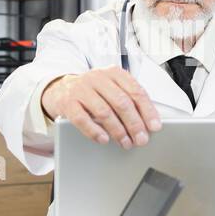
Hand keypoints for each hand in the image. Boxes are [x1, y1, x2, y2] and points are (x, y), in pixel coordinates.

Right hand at [41, 67, 161, 149]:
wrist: (60, 89)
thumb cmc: (93, 91)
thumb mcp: (112, 88)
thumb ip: (129, 99)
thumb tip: (148, 122)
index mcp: (114, 73)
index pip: (136, 91)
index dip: (147, 111)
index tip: (154, 127)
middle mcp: (98, 78)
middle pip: (121, 102)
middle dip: (134, 124)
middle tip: (141, 139)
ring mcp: (81, 89)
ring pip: (104, 112)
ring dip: (117, 131)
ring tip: (125, 142)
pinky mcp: (68, 103)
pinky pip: (82, 119)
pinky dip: (95, 131)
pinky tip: (104, 139)